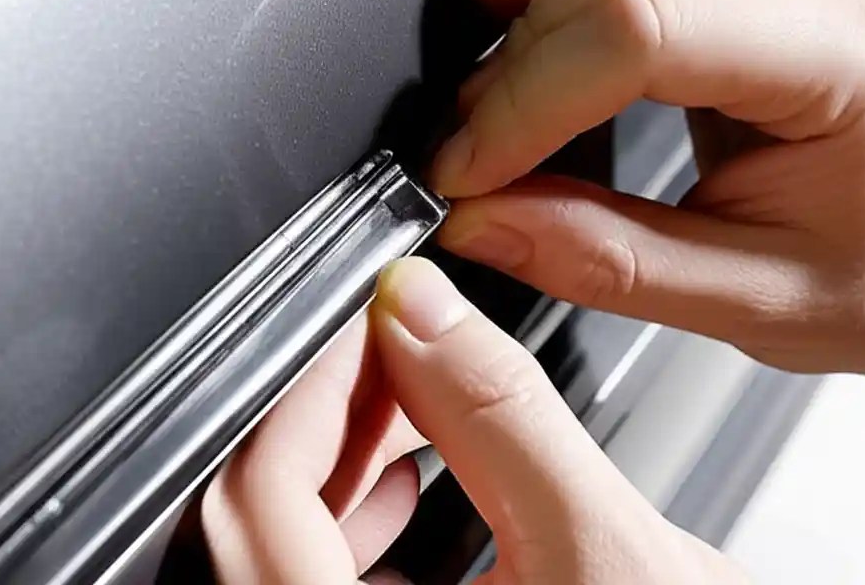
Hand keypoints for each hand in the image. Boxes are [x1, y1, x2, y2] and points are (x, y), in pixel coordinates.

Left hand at [205, 258, 746, 583]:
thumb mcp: (606, 550)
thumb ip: (505, 417)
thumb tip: (421, 307)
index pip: (266, 497)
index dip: (312, 389)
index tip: (366, 325)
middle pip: (258, 522)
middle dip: (325, 420)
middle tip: (393, 354)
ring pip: (279, 554)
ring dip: (335, 468)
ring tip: (405, 409)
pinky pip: (311, 583)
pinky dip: (347, 525)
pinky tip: (404, 489)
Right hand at [435, 0, 864, 401]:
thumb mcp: (746, 301)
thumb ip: (606, 261)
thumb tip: (483, 221)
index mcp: (840, 56)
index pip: (643, 35)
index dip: (529, 102)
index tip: (470, 169)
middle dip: (532, 37)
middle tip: (487, 134)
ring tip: (514, 85)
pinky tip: (550, 21)